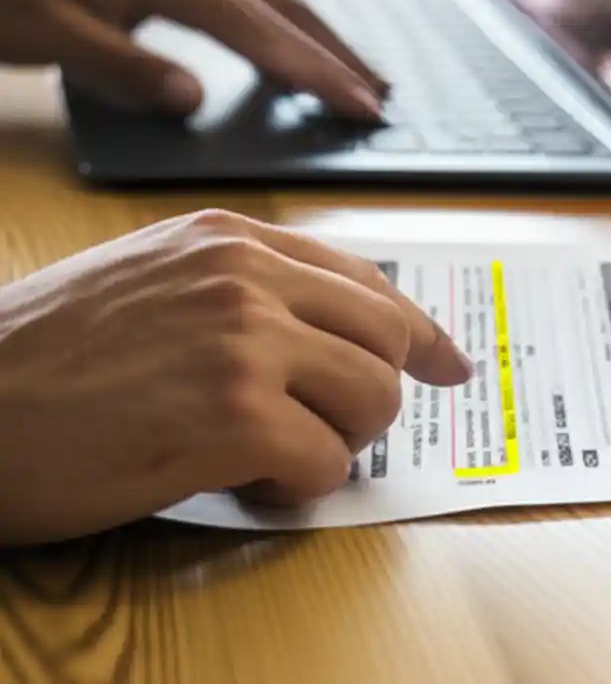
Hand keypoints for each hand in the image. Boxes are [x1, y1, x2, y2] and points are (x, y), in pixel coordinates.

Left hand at [0, 0, 386, 118]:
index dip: (313, 71)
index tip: (357, 104)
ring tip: (362, 75)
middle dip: (337, 55)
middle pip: (285, 8)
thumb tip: (194, 99)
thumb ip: (122, 66)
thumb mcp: (47, 32)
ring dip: (323, 38)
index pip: (259, 31)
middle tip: (380, 98)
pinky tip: (300, 45)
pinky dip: (290, 25)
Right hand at [0, 210, 470, 544]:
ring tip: (267, 453)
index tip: (450, 361)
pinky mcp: (235, 416)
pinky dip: (296, 485)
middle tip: (318, 428)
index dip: (419, 329)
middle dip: (367, 397)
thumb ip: (250, 292)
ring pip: (373, 401)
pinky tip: (241, 478)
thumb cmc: (45, 358)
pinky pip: (327, 463)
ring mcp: (245, 343)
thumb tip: (347, 334)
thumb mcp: (153, 284)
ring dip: (335, 442)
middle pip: (386, 340)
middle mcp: (247, 277)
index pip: (367, 280)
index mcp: (231, 239)